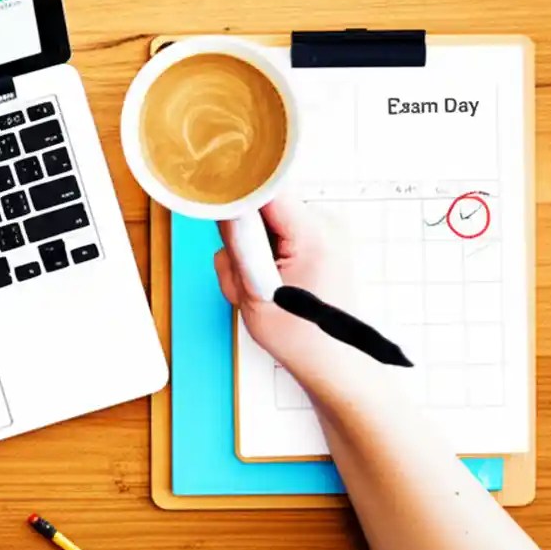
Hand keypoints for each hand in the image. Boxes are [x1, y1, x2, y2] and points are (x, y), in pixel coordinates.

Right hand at [214, 198, 364, 387]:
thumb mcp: (255, 293)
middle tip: (244, 275)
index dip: (236, 195)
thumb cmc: (301, 337)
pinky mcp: (317, 239)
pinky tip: (270, 282)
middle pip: (263, 204)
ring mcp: (323, 231)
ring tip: (260, 286)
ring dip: (251, 250)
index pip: (266, 188)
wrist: (333, 361)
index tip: (217, 209)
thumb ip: (237, 245)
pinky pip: (277, 233)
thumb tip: (223, 206)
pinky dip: (265, 255)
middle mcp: (325, 224)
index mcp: (314, 234)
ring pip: (266, 221)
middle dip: (242, 236)